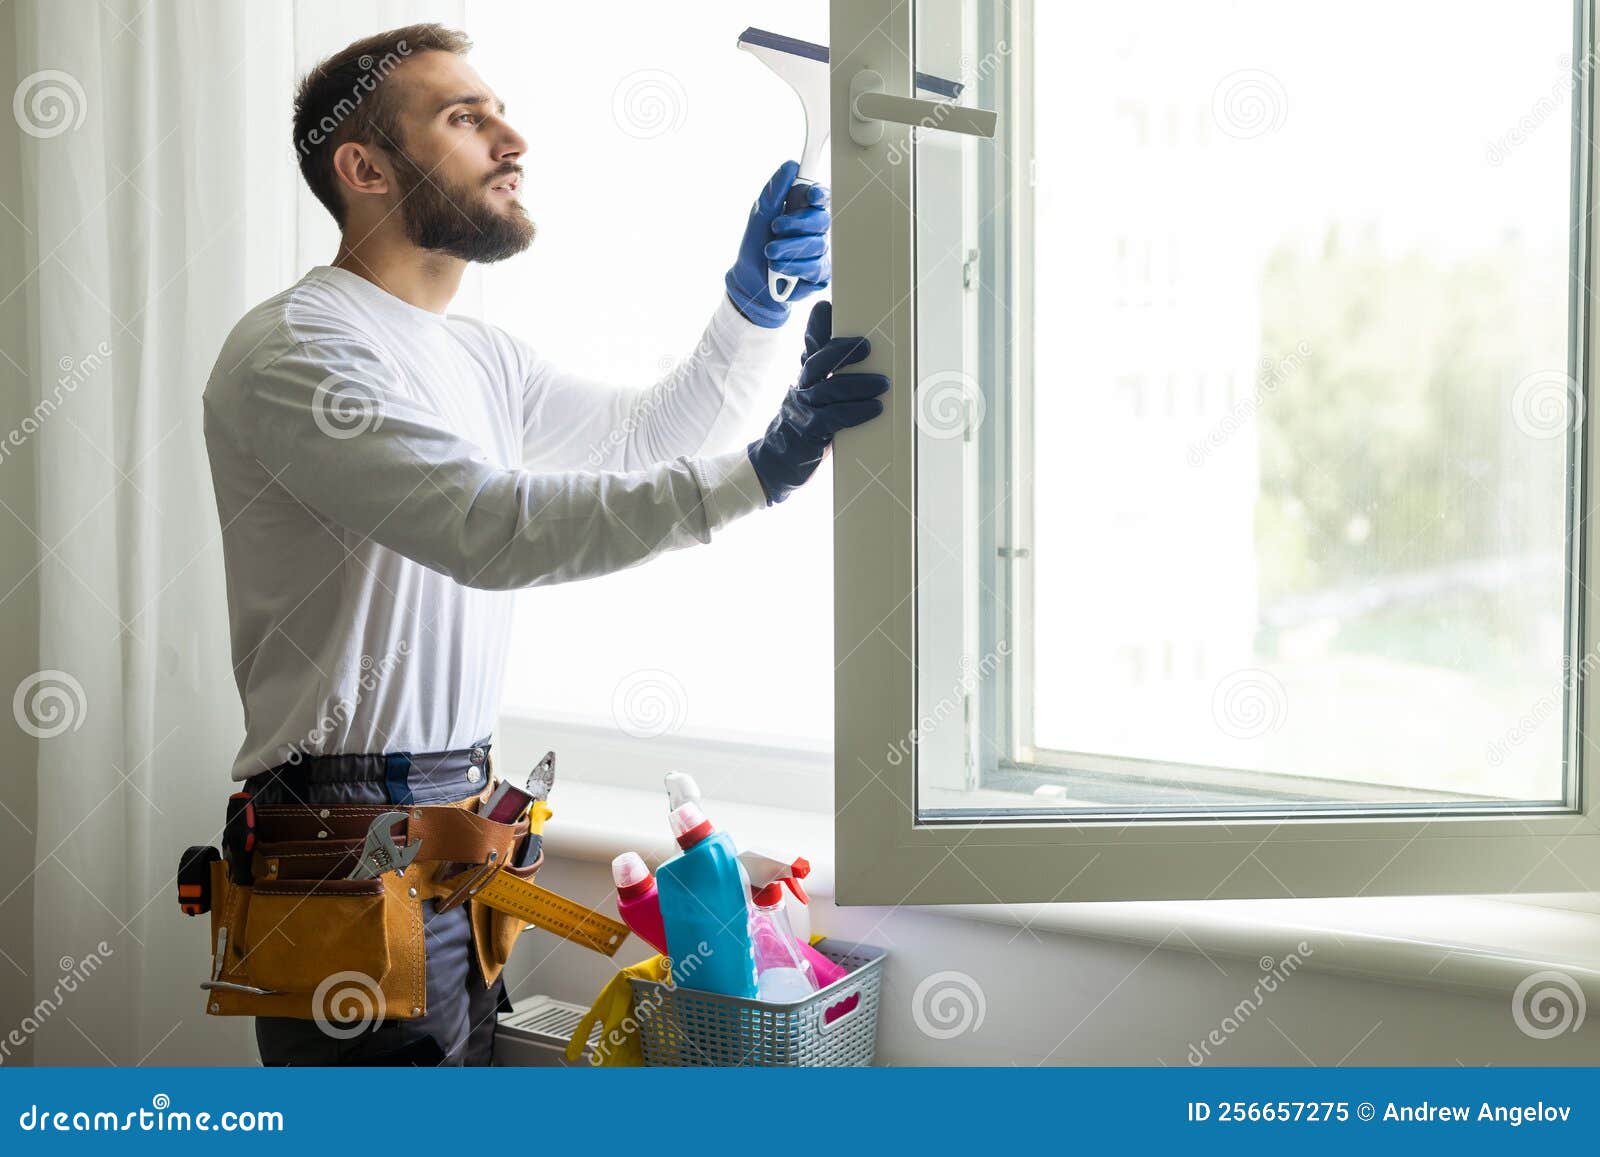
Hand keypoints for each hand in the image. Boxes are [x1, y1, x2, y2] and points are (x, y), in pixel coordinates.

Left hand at [725, 160, 830, 327]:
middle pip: (821, 219)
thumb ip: (774, 191)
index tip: (810, 195)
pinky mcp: (819, 274)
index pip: (820, 197)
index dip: (819, 194)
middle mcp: (814, 230)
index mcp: (802, 210)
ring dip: (789, 248)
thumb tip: (790, 166)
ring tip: (769, 252)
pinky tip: (779, 268)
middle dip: (797, 223)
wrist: (749, 280)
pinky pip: (814, 267)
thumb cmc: (756, 244)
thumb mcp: (760, 215)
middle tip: (776, 227)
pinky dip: (794, 267)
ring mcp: (819, 252)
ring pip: (816, 244)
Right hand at [746, 302, 887, 503]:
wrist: (774, 465)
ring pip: (828, 390)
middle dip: (841, 351)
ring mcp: (803, 411)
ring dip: (858, 385)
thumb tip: (855, 358)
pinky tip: (874, 408)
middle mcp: (801, 390)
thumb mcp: (814, 400)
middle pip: (817, 363)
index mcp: (804, 379)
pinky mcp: (809, 433)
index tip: (826, 307)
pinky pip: (833, 418)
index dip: (817, 327)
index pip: (810, 347)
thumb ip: (831, 380)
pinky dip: (856, 412)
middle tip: (867, 346)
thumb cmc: (802, 429)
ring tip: (883, 383)